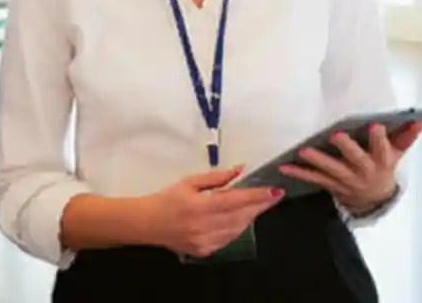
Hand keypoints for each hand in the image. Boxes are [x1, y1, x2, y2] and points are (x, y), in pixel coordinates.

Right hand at [140, 165, 283, 257]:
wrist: (147, 223)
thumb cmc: (167, 199)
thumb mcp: (189, 182)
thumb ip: (216, 177)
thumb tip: (239, 170)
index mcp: (199, 207)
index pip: (236, 201)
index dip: (257, 196)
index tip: (274, 191)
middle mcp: (204, 227)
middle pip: (241, 216)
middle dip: (259, 205)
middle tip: (272, 196)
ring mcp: (205, 242)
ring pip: (238, 229)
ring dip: (250, 216)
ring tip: (258, 205)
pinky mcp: (205, 251)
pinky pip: (228, 239)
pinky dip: (237, 227)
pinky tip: (239, 218)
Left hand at [279, 122, 421, 214]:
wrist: (374, 198)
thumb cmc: (384, 166)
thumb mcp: (397, 153)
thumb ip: (406, 136)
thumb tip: (419, 120)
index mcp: (382, 162)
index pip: (382, 149)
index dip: (379, 139)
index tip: (374, 125)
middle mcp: (364, 172)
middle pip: (356, 159)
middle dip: (347, 148)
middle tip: (335, 135)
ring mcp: (346, 180)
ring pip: (332, 170)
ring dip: (317, 160)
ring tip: (304, 150)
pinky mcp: (331, 184)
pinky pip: (314, 178)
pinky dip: (298, 172)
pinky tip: (284, 165)